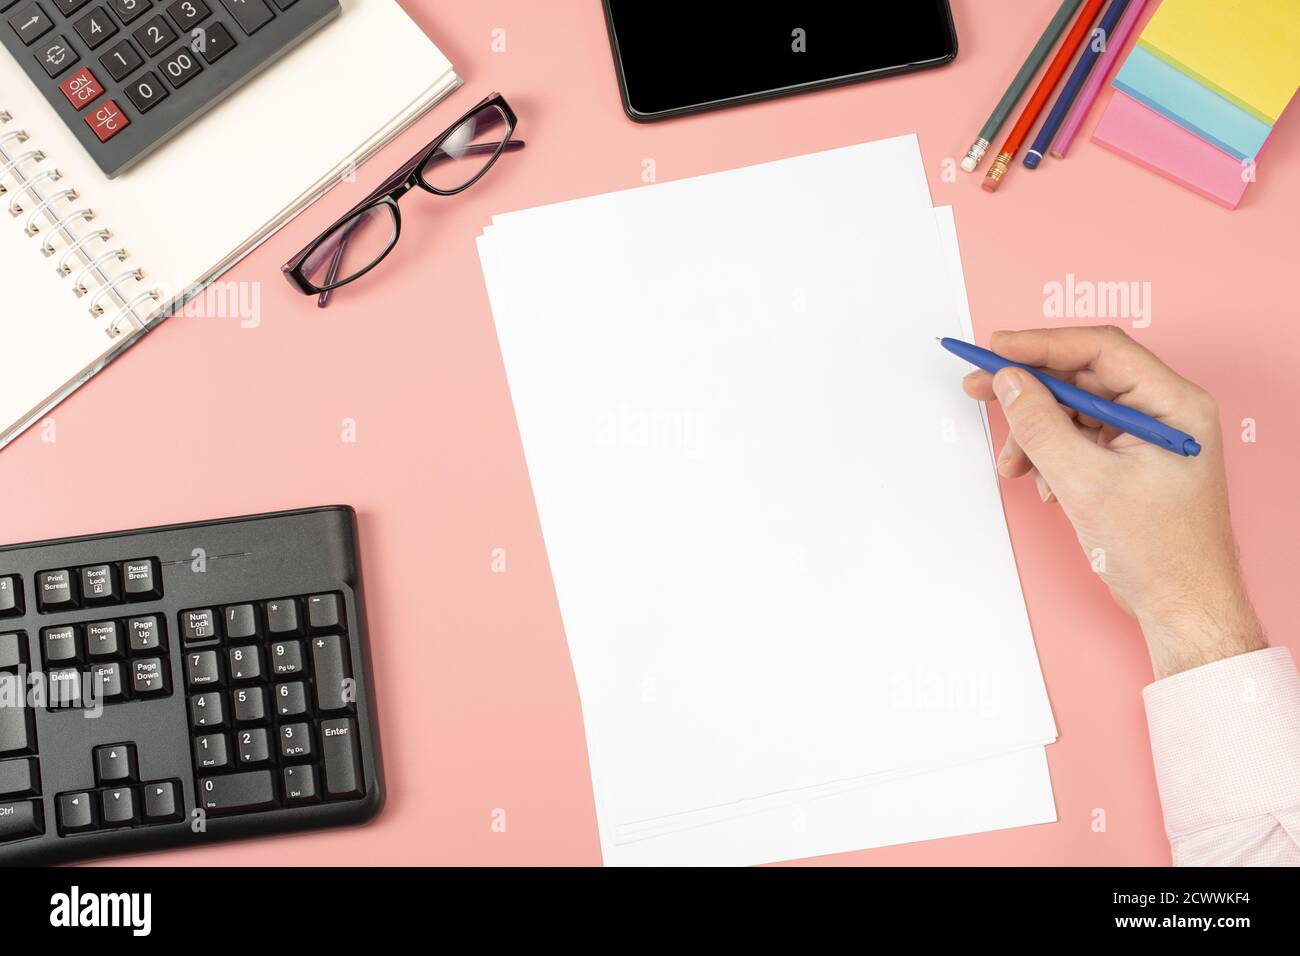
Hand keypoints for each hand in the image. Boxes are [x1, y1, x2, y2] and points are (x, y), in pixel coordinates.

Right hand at [962, 326, 1264, 679]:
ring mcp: (1145, 436)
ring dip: (1035, 434)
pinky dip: (1050, 455)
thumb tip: (1010, 384)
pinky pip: (1077, 439)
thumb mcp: (1086, 483)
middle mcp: (1162, 411)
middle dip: (1029, 389)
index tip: (997, 348)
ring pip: (1073, 411)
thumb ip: (1042, 426)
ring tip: (1014, 464)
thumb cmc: (1160, 552)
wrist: (1181, 605)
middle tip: (981, 386)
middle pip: (1082, 377)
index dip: (1042, 345)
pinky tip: (1045, 483)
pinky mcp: (1129, 460)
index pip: (1100, 351)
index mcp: (1172, 404)